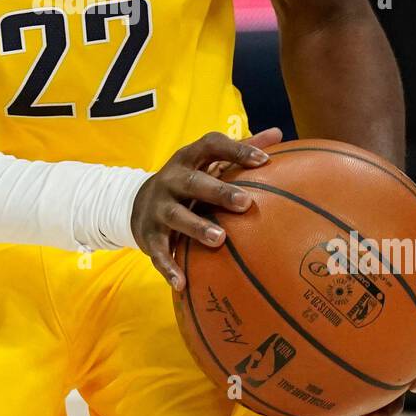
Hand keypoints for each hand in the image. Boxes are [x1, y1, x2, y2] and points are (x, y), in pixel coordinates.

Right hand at [132, 128, 282, 290]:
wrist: (137, 204)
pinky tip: (183, 283)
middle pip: (193, 182)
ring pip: (176, 216)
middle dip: (218, 191)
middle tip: (245, 203)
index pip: (211, 145)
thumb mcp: (208, 162)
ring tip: (219, 239)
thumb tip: (279, 133)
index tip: (263, 160)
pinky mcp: (149, 235)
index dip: (236, 150)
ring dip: (196, 227)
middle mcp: (171, 179)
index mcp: (188, 159)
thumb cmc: (189, 182)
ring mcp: (158, 207)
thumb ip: (241, 149)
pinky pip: (158, 251)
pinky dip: (168, 267)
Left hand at [322, 266, 415, 415]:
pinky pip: (332, 381)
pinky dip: (322, 395)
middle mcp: (390, 358)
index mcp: (410, 343)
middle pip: (394, 393)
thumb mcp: (412, 263)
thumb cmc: (389, 262)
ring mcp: (364, 361)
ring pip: (362, 395)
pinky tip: (302, 403)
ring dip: (349, 414)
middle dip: (384, 412)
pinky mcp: (335, 358)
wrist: (348, 257)